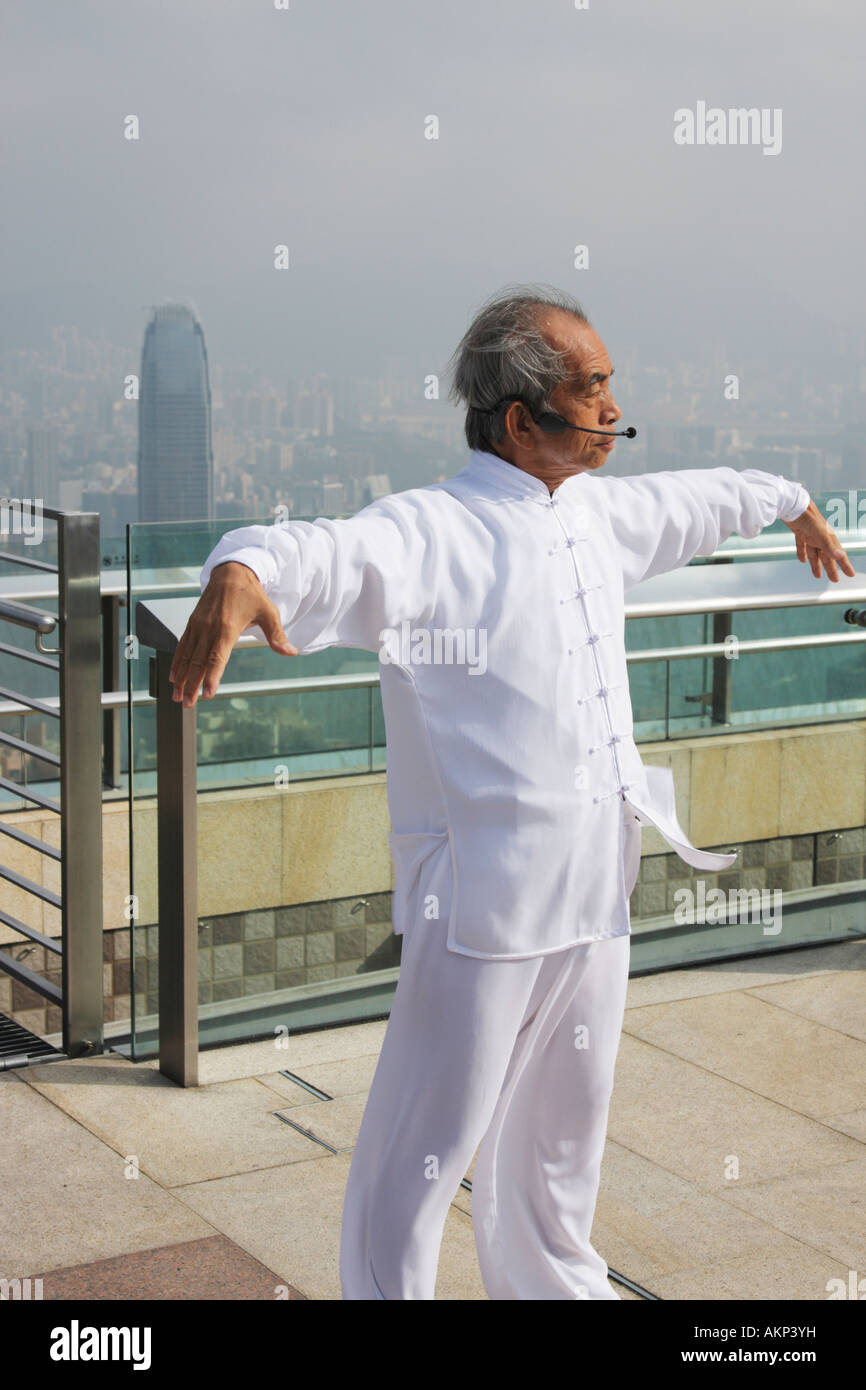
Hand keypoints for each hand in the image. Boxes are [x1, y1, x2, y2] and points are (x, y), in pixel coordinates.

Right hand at [169, 561, 296, 706]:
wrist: (231, 572)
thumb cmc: (250, 593)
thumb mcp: (268, 613)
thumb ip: (277, 636)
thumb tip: (291, 652)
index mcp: (227, 628)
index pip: (218, 658)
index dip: (211, 677)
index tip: (207, 694)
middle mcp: (209, 629)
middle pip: (198, 662)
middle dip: (192, 685)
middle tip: (188, 703)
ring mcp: (198, 626)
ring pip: (187, 656)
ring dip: (181, 677)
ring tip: (177, 696)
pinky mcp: (192, 623)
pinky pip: (182, 646)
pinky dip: (176, 662)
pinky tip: (173, 676)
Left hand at [783, 500, 855, 581]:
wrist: (792, 504)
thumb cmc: (807, 516)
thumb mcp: (819, 533)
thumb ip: (828, 545)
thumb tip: (840, 556)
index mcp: (828, 537)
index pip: (838, 554)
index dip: (844, 565)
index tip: (850, 574)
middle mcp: (820, 537)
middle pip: (826, 556)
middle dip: (831, 568)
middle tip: (835, 579)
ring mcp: (809, 534)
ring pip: (814, 552)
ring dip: (816, 564)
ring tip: (817, 575)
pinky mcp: (799, 531)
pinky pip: (801, 545)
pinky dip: (802, 553)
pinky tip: (802, 560)